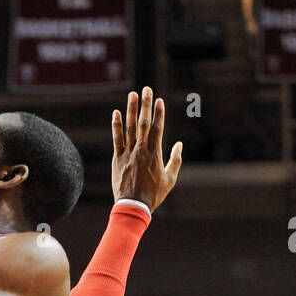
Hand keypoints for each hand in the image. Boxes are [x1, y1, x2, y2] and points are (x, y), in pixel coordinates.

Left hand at [111, 87, 182, 212]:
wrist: (133, 206)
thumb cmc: (154, 194)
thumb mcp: (170, 179)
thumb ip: (175, 160)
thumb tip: (179, 144)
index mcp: (155, 155)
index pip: (157, 129)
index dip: (158, 113)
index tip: (159, 100)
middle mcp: (141, 151)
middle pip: (143, 124)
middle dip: (145, 105)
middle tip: (146, 89)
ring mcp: (128, 154)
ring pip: (129, 128)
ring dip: (131, 110)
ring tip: (132, 95)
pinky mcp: (117, 159)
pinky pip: (116, 140)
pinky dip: (116, 126)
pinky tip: (116, 113)